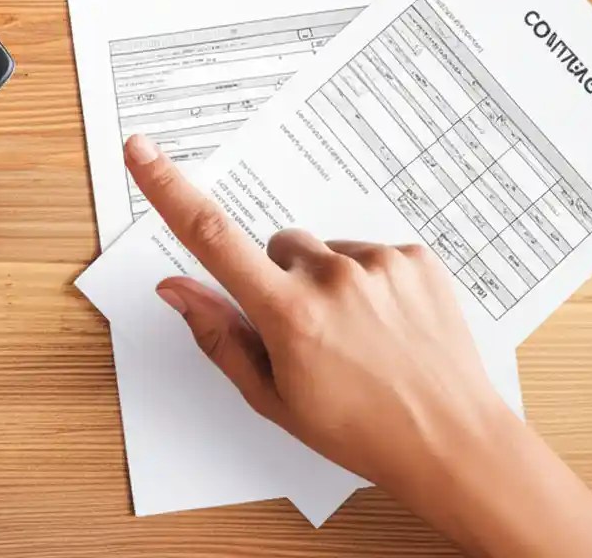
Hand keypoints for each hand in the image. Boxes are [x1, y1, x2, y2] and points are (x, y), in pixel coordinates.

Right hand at [124, 133, 591, 556]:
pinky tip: (386, 325)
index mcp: (288, 315)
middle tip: (307, 332)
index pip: (211, 238)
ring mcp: (378, 264)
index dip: (168, 190)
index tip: (142, 151)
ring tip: (356, 334)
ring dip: (328, 281)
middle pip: (278, 246)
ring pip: (324, 251)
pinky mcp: (415, 258)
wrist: (450, 440)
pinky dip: (369, 283)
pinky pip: (370, 254)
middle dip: (279, 279)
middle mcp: (332, 278)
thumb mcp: (272, 397)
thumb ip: (218, 335)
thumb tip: (175, 287)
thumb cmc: (356, 429)